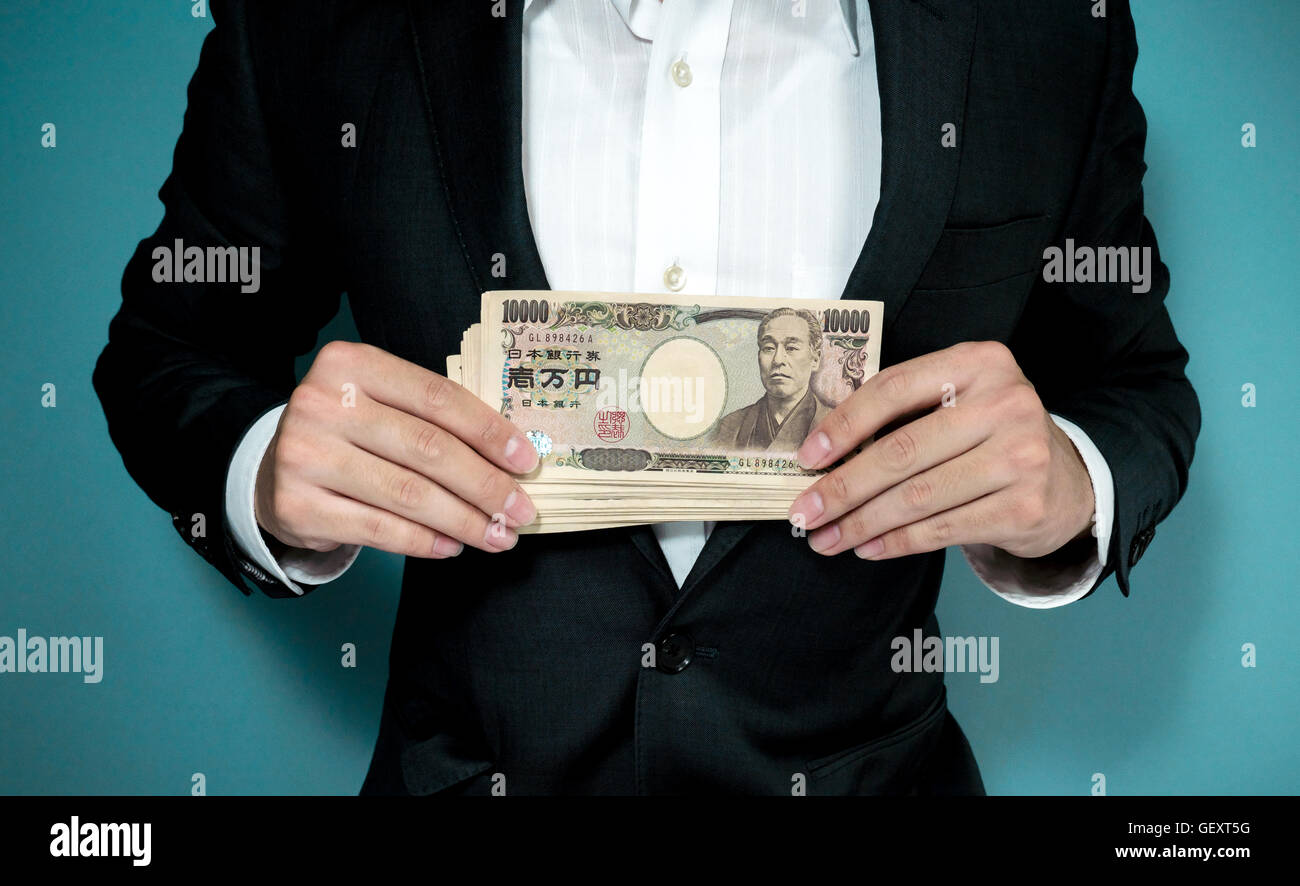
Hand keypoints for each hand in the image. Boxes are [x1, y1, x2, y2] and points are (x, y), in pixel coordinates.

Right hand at [255, 341, 538, 558]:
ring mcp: (305, 455)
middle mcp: (323, 403)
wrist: (275, 469)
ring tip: (497, 536)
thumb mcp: (382, 403)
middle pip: (428, 449)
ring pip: (409, 494)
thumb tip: (510, 458)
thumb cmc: (350, 432)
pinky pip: (379, 529)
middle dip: (486, 485)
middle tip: (521, 512)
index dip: (489, 432)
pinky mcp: (298, 505)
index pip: (437, 397)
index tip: (526, 463)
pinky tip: (452, 546)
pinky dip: (424, 542)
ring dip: (464, 521)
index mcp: (352, 363)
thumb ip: (434, 417)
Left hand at [787, 341, 1094, 560]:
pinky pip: (942, 529)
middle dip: (843, 488)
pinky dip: (896, 541)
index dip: (843, 425)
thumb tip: (820, 452)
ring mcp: (1021, 457)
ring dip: (861, 523)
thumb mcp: (958, 400)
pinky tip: (868, 547)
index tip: (806, 457)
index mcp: (979, 363)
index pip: (893, 389)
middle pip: (902, 451)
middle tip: (805, 512)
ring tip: (826, 538)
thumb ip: (902, 410)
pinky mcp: (1025, 507)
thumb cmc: (989, 435)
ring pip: (917, 497)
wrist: (1067, 479)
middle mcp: (1005, 403)